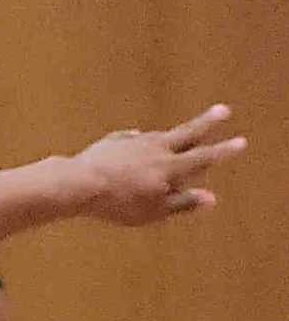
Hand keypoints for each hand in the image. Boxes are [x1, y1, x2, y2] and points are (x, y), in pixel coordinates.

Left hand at [72, 105, 246, 223]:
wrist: (80, 183)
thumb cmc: (119, 203)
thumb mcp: (153, 211)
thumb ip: (181, 203)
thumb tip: (211, 199)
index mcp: (170, 167)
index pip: (203, 158)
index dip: (222, 151)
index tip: (240, 141)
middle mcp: (156, 148)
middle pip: (186, 133)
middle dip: (207, 123)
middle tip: (223, 110)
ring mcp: (134, 142)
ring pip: (158, 136)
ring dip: (170, 135)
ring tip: (177, 134)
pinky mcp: (112, 142)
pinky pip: (130, 139)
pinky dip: (136, 140)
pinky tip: (136, 138)